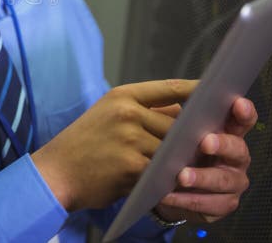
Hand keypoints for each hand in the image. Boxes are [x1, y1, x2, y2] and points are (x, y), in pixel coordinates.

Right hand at [31, 79, 198, 211]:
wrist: (55, 172)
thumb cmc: (84, 145)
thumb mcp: (107, 116)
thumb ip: (143, 113)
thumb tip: (184, 114)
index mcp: (122, 96)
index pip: (170, 88)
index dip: (197, 91)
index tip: (216, 93)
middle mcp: (127, 112)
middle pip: (178, 124)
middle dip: (191, 138)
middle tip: (208, 146)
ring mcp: (130, 138)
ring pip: (174, 149)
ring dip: (181, 161)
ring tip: (186, 167)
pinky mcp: (132, 165)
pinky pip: (164, 171)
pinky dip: (169, 178)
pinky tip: (169, 183)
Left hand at [154, 97, 256, 222]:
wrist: (169, 187)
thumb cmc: (177, 150)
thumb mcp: (177, 131)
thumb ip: (180, 118)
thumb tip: (172, 101)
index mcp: (228, 134)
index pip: (242, 121)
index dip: (244, 112)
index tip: (238, 104)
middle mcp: (236, 158)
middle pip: (238, 149)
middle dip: (222, 145)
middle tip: (204, 143)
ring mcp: (233, 183)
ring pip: (223, 180)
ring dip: (202, 178)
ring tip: (181, 176)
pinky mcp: (222, 205)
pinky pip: (209, 204)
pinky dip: (188, 200)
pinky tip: (169, 195)